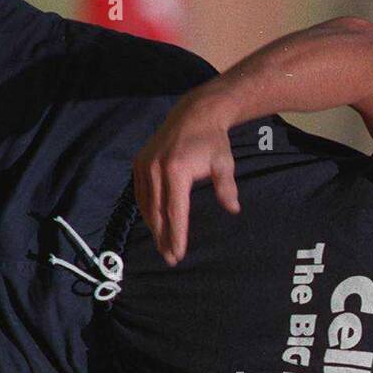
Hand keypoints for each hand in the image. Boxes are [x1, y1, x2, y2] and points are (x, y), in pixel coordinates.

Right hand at [132, 87, 240, 264]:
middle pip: (157, 213)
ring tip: (162, 247)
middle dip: (164, 238)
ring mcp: (144, 165)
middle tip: (170, 259)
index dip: (176, 235)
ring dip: (154, 228)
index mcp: (176, 171)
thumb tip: (233, 209)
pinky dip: (147, 212)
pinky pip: (141, 194)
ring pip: (146, 206)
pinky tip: (154, 226)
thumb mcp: (224, 163)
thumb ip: (226, 188)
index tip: (178, 254)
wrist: (193, 114)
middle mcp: (156, 169)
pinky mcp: (139, 163)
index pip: (175, 212)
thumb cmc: (212, 141)